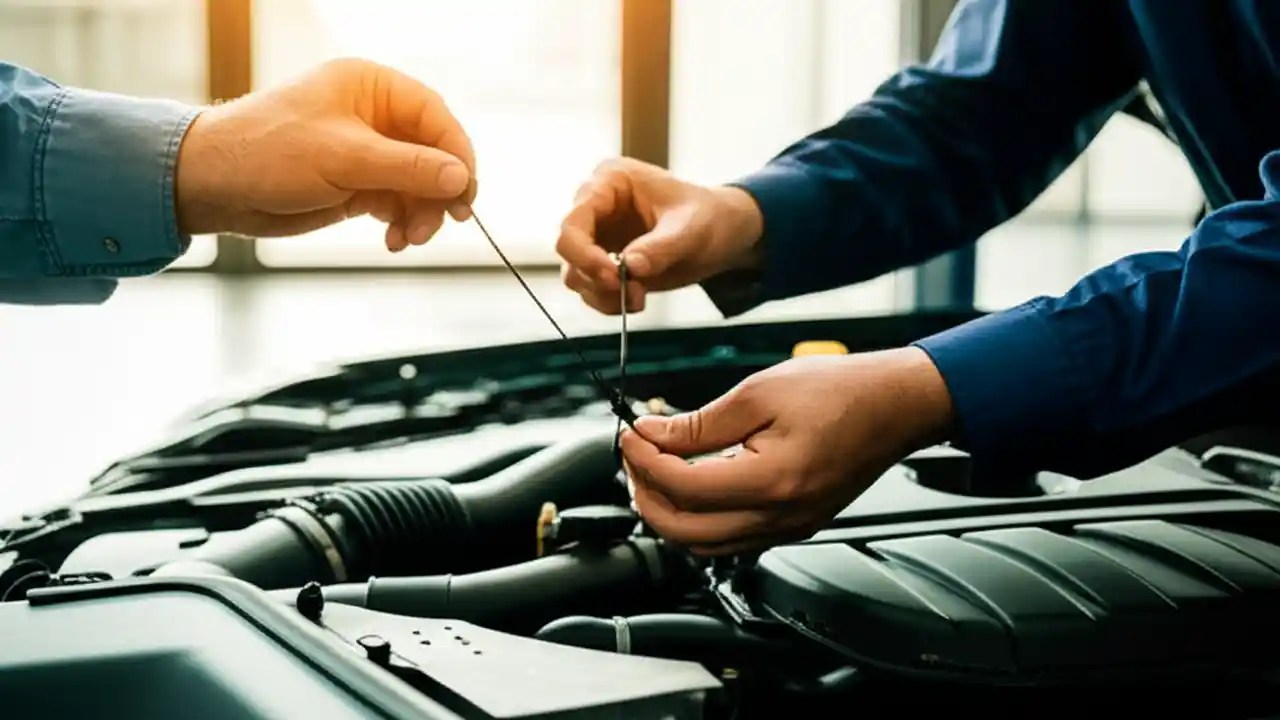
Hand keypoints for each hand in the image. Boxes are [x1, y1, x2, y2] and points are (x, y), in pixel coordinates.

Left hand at [175, 57, 476, 251]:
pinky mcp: (355, 184)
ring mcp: (365, 152)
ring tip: (409, 238)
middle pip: (431, 153)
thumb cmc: (267, 153)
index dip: (456, 153)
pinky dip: (401, 223)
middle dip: (439, 191)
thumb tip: (460, 178)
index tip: (466, 191)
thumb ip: (409, 168)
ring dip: (421, 214)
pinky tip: (393, 241)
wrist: (214, 187)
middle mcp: (372, 115)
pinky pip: (396, 203)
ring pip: (417, 184)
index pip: (433, 115)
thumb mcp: (346, 158)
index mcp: (370, 87)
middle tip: (444, 222)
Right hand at [557, 157, 763, 313]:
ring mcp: (599, 236)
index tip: (613, 277)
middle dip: (596, 277)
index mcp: (610, 182)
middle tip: (631, 292)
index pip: (573, 222)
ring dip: (603, 295)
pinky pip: (592, 289)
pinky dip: (609, 302)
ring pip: (576, 274)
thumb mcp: (691, 229)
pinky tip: (636, 299)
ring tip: (639, 297)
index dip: (584, 254)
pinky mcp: (606, 262)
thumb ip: (660, 247)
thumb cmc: (708, 216)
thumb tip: (630, 267)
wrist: (723, 233)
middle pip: (568, 250)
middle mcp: (596, 207)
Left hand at [619, 347, 954, 554]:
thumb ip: (699, 422)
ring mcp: (789, 527)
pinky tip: (693, 485)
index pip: (683, 488)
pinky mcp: (795, 524)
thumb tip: (652, 433)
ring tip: (656, 472)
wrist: (897, 405)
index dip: (644, 462)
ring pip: (706, 546)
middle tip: (634, 459)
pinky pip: (733, 540)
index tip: (630, 436)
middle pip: (685, 532)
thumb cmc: (842, 391)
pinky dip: (702, 520)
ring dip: (670, 514)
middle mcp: (780, 517)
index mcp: (771, 481)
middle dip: (646, 496)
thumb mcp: (759, 393)